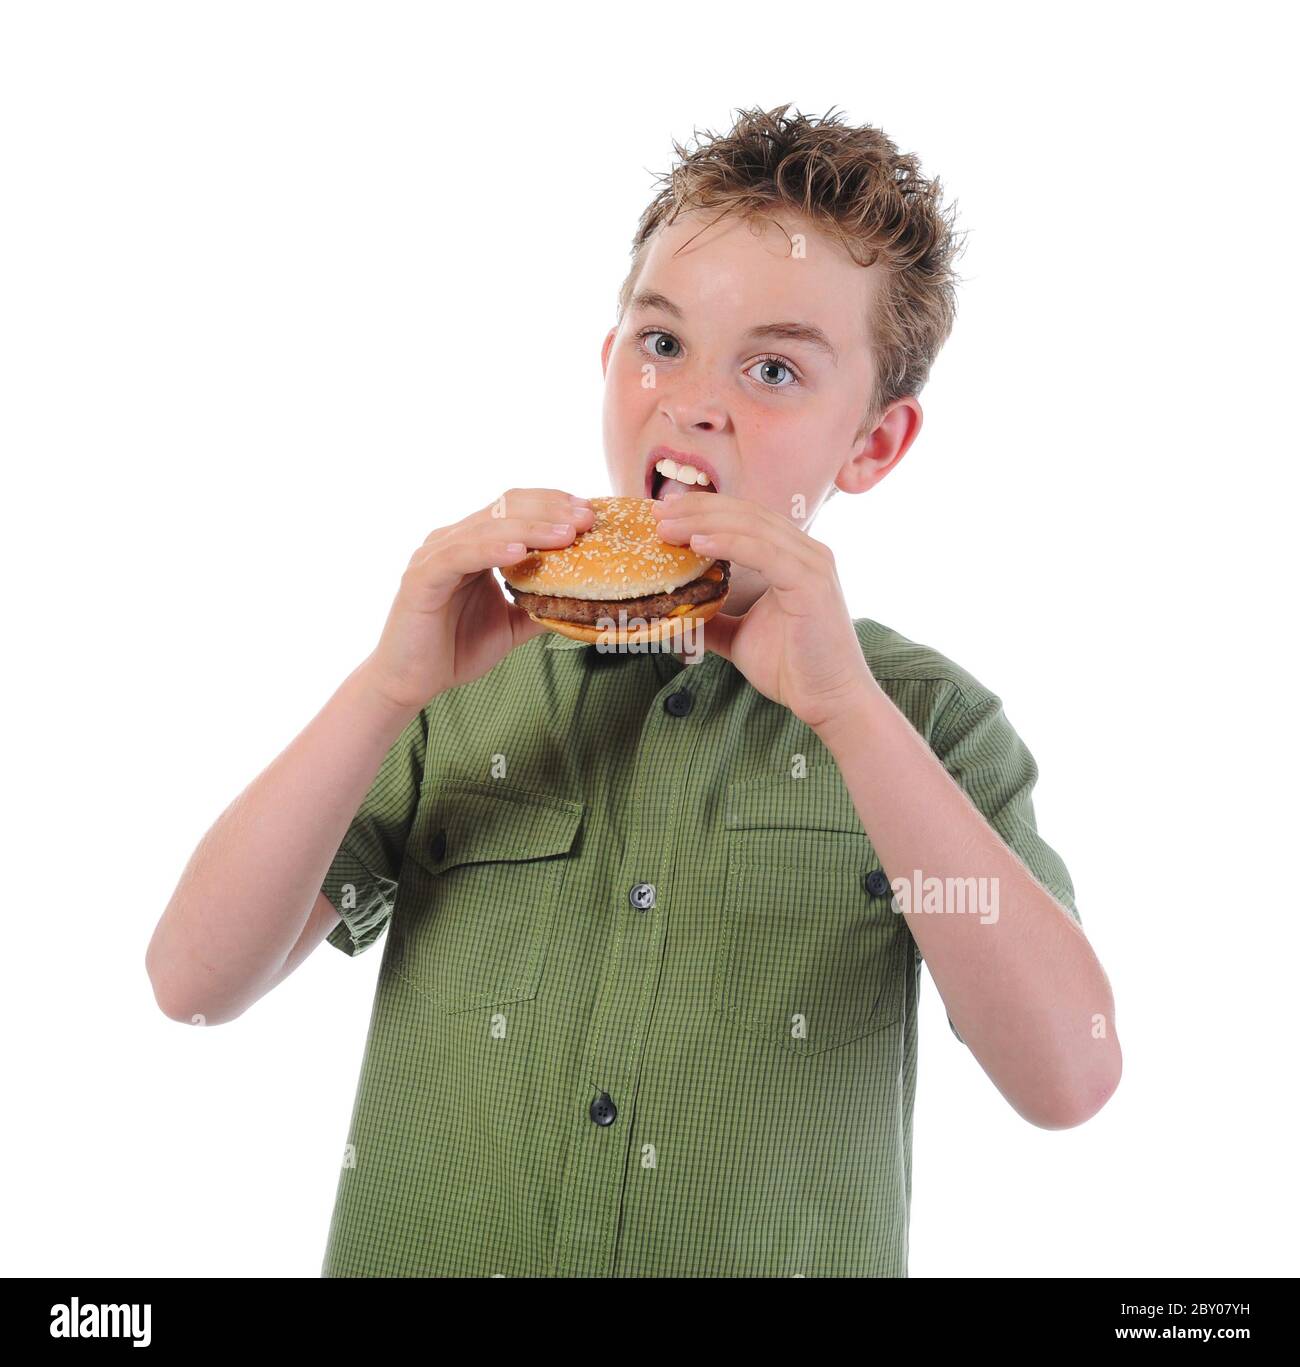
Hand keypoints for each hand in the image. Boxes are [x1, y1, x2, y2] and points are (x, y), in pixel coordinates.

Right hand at [360, 488, 594, 712]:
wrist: (411, 682)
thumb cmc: (456, 650)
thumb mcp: (512, 624)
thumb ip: (541, 606)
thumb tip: (586, 602)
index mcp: (474, 544)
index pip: (516, 507)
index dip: (554, 505)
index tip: (590, 513)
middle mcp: (453, 540)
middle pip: (506, 507)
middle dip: (551, 510)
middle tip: (587, 518)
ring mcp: (435, 555)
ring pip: (487, 527)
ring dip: (531, 528)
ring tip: (566, 533)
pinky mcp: (422, 577)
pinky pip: (460, 555)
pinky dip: (490, 549)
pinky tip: (519, 553)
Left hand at [652, 492, 877, 730]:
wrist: (828, 700)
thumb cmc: (792, 669)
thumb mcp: (739, 637)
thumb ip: (713, 619)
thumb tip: (676, 615)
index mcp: (794, 557)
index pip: (745, 519)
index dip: (704, 509)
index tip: (664, 510)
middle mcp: (806, 552)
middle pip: (746, 514)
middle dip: (697, 508)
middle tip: (657, 511)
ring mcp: (812, 564)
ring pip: (752, 527)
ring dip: (704, 522)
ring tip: (667, 527)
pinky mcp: (811, 583)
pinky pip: (764, 552)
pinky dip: (729, 543)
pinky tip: (697, 542)